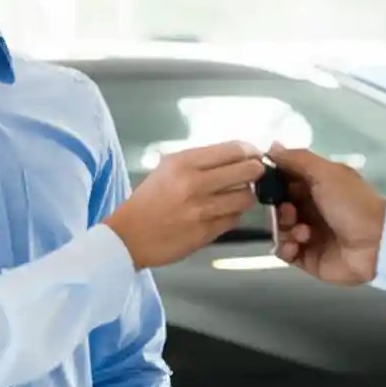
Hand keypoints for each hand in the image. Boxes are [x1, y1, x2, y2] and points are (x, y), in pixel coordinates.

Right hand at [105, 141, 263, 268]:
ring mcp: (202, 210)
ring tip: (237, 195)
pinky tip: (223, 212)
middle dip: (257, 171)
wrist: (128, 236)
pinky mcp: (206, 233)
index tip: (254, 155)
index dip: (250, 151)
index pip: (233, 150)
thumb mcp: (168, 168)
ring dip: (246, 196)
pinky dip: (233, 214)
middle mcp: (195, 184)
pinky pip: (234, 219)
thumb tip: (236, 155)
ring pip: (245, 198)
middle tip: (256, 173)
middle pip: (247, 171)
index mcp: (184, 162)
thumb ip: (200, 160)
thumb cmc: (149, 199)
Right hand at [268, 144, 385, 284]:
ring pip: (280, 229)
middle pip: (279, 206)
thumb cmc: (352, 203)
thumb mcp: (326, 173)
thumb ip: (297, 159)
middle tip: (291, 212)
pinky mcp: (308, 257)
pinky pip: (285, 252)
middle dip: (279, 208)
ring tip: (303, 232)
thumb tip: (271, 146)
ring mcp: (309, 234)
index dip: (273, 181)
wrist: (377, 243)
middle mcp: (311, 209)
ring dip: (285, 228)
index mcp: (317, 187)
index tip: (266, 183)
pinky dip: (286, 248)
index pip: (285, 180)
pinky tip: (297, 246)